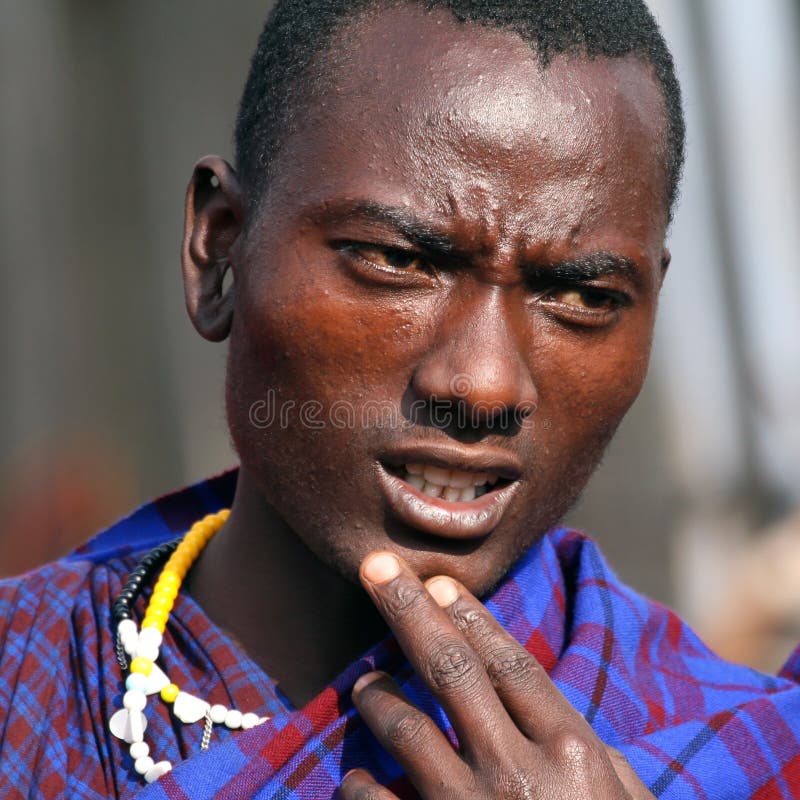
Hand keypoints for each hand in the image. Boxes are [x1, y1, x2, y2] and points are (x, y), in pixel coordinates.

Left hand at [338, 552, 653, 799]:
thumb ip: (592, 750)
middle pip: (452, 671)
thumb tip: (542, 699)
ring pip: (404, 729)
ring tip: (364, 683)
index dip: (470, 616)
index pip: (511, 662)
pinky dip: (359, 782)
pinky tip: (358, 774)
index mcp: (575, 755)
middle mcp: (520, 776)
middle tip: (375, 566)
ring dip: (376, 695)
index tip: (438, 581)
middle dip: (408, 610)